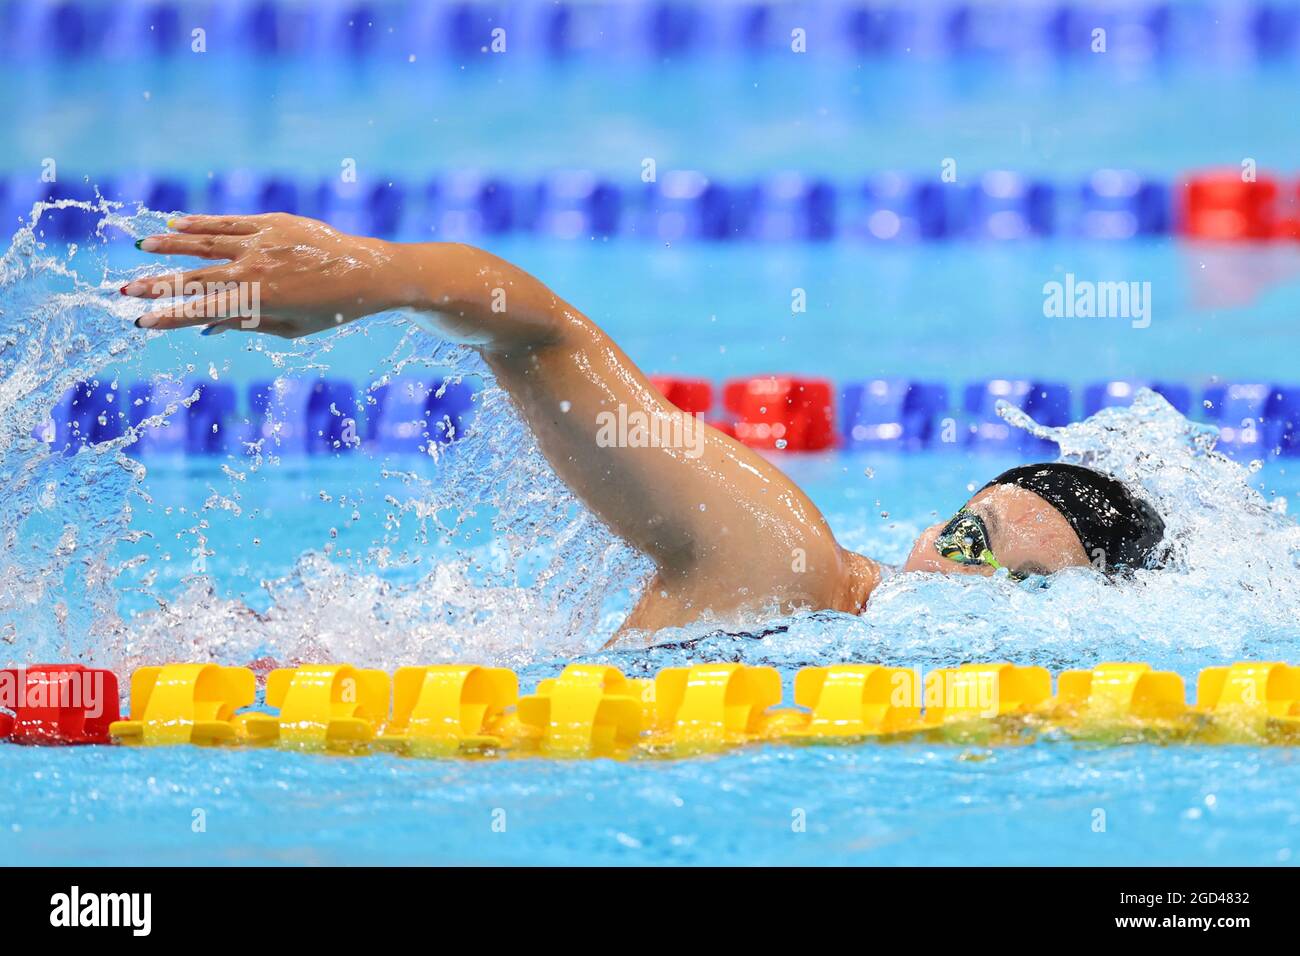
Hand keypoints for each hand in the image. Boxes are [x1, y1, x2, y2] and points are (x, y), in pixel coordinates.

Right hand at [121, 213, 397, 337]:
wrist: (369, 272)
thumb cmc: (332, 310)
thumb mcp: (291, 329)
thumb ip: (248, 324)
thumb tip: (207, 325)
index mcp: (260, 301)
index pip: (203, 310)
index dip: (169, 317)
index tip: (141, 322)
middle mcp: (256, 269)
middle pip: (195, 276)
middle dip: (157, 284)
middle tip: (124, 288)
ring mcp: (262, 242)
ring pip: (206, 242)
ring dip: (171, 245)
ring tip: (142, 248)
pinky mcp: (272, 223)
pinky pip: (229, 222)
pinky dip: (201, 223)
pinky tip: (176, 223)